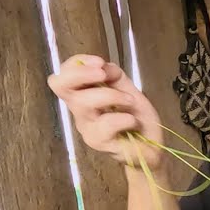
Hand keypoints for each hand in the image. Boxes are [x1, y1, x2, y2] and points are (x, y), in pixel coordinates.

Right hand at [47, 55, 163, 171]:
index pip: (64, 73)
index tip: (99, 62)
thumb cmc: (136, 117)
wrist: (150, 146)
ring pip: (83, 102)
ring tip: (130, 101)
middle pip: (60, 85)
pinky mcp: (97, 141)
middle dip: (81, 74)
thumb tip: (103, 65)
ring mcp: (86, 126)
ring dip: (111, 95)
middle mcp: (79, 108)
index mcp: (83, 93)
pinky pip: (105, 124)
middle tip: (103, 74)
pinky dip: (124, 118)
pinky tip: (133, 122)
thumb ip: (115, 76)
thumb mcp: (128, 90)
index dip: (78, 63)